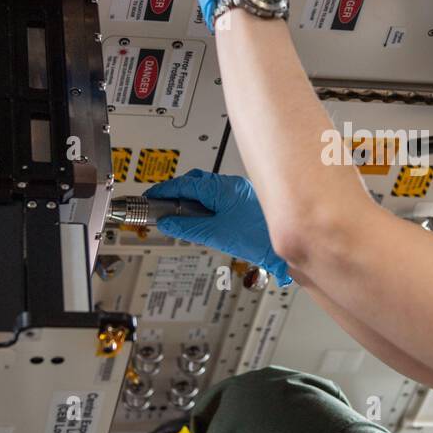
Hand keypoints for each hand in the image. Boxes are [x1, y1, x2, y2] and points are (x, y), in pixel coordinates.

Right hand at [145, 169, 292, 285]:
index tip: (151, 197)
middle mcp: (232, 185)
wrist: (282, 250)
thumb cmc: (258, 240)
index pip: (186, 183)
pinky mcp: (244, 201)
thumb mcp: (215, 234)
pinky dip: (204, 204)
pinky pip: (217, 197)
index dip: (165, 190)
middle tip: (162, 206)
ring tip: (180, 215)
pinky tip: (200, 218)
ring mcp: (239, 192)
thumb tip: (167, 222)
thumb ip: (187, 227)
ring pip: (207, 189)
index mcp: (224, 188)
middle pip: (195, 182)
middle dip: (177, 193)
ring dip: (191, 200)